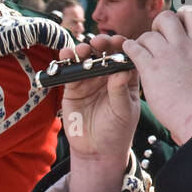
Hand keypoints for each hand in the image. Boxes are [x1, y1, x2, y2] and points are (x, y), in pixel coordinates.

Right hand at [60, 35, 141, 191]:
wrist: (97, 151)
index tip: (119, 41)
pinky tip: (66, 57)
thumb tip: (122, 71)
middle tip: (99, 42)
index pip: (125, 57)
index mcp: (125, 78)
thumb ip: (121, 91)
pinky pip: (69, 71)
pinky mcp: (73, 88)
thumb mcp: (124, 112)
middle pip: (104, 53)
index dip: (122, 46)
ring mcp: (90, 80)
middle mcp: (107, 76)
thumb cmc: (117, 132)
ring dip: (83, 50)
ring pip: (86, 59)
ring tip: (82, 50)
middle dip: (101, 43)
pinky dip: (66, 62)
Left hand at [123, 7, 191, 144]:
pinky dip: (129, 49)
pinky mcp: (151, 69)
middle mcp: (184, 47)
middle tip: (157, 37)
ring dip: (143, 41)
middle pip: (167, 17)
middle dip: (159, 24)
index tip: (177, 25)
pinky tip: (129, 54)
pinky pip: (134, 49)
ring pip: (148, 34)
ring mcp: (167, 56)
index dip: (182, 15)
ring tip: (142, 51)